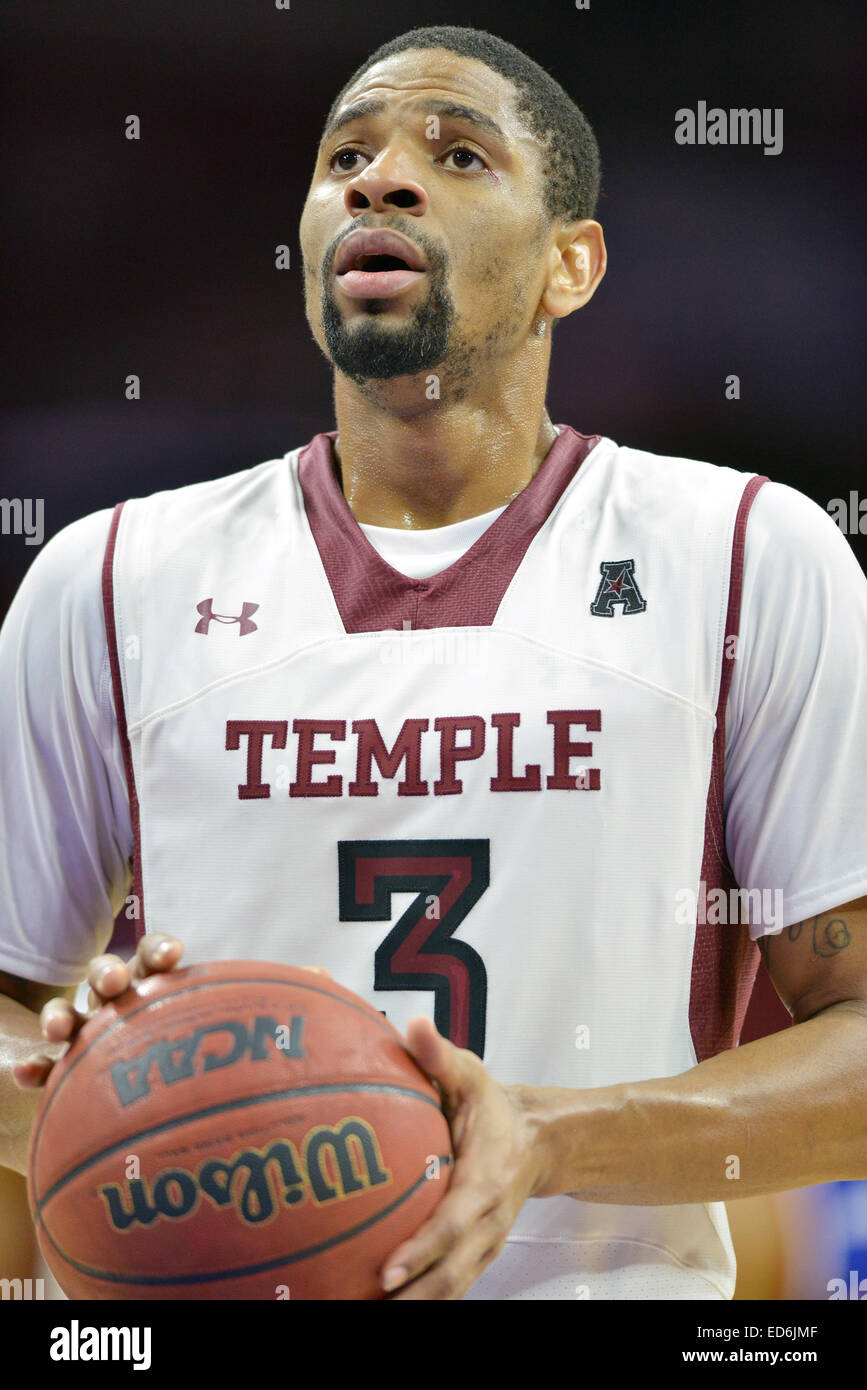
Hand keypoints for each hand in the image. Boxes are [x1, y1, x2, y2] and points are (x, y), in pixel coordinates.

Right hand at [12, 940, 333, 1090]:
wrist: (140, 1095)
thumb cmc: (193, 1049)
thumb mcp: (228, 1027)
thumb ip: (269, 1004)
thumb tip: (326, 978)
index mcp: (160, 985)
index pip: (157, 955)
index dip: (160, 950)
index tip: (172, 957)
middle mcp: (121, 1003)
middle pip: (109, 976)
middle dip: (108, 973)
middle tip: (115, 985)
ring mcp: (88, 1034)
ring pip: (69, 1014)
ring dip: (62, 1014)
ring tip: (61, 1026)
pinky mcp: (62, 1072)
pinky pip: (43, 1069)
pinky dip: (33, 1068)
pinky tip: (25, 1076)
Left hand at [380, 1016, 548, 1299]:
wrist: (537, 1140)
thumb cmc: (492, 1106)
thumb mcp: (470, 1074)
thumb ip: (440, 1055)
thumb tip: (414, 1024)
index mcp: (486, 1181)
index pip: (454, 1225)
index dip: (422, 1251)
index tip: (386, 1273)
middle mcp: (488, 1222)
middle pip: (452, 1276)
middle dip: (413, 1299)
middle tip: (365, 1305)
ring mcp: (485, 1245)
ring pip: (451, 1289)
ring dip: (414, 1307)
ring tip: (360, 1314)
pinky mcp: (475, 1255)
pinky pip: (449, 1287)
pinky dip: (419, 1302)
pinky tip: (376, 1306)